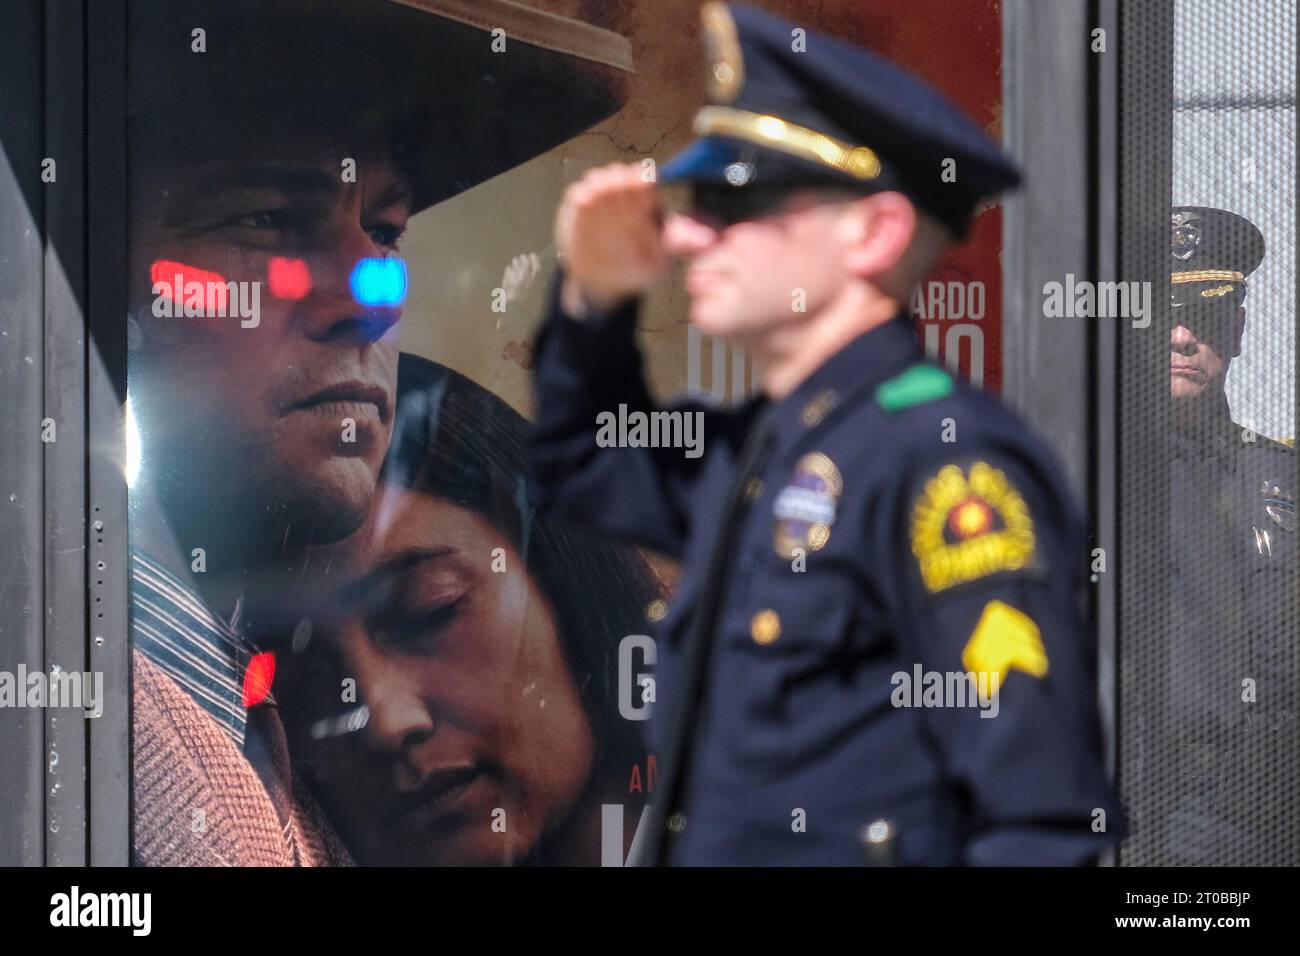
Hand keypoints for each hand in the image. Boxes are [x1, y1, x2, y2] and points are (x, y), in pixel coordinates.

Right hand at [555, 163, 667, 316]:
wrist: (603, 283)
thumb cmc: (637, 269)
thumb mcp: (661, 262)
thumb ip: (678, 246)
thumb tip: (706, 242)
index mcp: (646, 204)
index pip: (646, 183)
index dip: (643, 180)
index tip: (643, 182)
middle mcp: (623, 197)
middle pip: (621, 175)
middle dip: (621, 179)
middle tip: (620, 185)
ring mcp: (599, 200)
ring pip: (599, 179)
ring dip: (600, 184)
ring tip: (600, 194)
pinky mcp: (578, 209)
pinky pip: (576, 194)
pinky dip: (580, 195)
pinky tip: (584, 203)